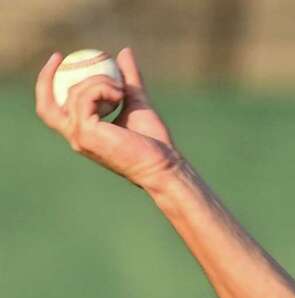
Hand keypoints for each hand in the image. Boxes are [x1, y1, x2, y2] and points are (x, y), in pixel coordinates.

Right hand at [35, 48, 179, 189]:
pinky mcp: (86, 133)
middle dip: (47, 78)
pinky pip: (85, 96)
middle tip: (61, 56)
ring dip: (97, 81)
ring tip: (120, 89)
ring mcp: (79, 136)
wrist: (164, 164)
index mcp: (83, 132)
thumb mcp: (137, 102)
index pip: (52, 110)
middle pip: (46, 106)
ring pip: (74, 93)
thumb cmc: (154, 141)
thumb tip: (124, 52)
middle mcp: (76, 137)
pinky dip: (102, 88)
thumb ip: (128, 79)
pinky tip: (120, 95)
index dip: (48, 84)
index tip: (60, 60)